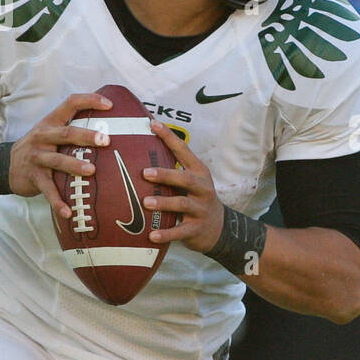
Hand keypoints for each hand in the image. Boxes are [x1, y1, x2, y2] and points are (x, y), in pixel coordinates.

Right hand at [10, 92, 111, 217]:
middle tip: (105, 140)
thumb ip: (73, 128)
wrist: (5, 166)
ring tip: (91, 171)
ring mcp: (37, 157)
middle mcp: (43, 136)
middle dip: (86, 136)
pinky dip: (58, 202)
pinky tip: (69, 213)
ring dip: (74, 165)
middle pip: (66, 133)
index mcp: (51, 122)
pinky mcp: (34, 177)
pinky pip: (48, 190)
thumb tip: (110, 128)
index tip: (109, 104)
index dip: (89, 100)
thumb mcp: (50, 132)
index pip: (70, 104)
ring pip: (57, 160)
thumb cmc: (39, 148)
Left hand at [142, 120, 224, 252]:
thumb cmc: (196, 199)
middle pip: (185, 179)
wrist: (219, 228)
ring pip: (182, 204)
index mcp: (199, 172)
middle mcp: (202, 188)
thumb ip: (174, 170)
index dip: (169, 137)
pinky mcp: (197, 228)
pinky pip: (181, 231)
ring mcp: (201, 209)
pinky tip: (152, 235)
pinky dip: (166, 233)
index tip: (153, 125)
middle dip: (166, 175)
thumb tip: (141, 154)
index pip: (184, 151)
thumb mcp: (192, 182)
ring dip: (164, 203)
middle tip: (144, 173)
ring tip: (146, 203)